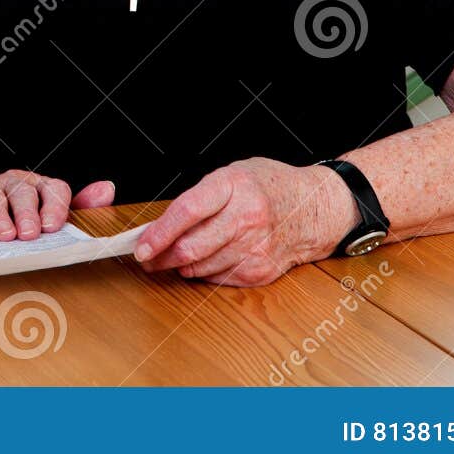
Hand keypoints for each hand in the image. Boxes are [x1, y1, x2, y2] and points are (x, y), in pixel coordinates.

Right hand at [0, 170, 115, 240]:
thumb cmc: (33, 218)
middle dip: (26, 213)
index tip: (52, 227)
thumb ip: (84, 205)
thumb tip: (107, 189)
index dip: (55, 207)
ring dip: (0, 216)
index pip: (55, 189)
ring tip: (5, 235)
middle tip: (29, 233)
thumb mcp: (59, 214)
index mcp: (44, 186)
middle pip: (24, 192)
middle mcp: (19, 182)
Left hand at [133, 158, 354, 285]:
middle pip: (192, 246)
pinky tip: (202, 261)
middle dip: (161, 256)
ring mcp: (256, 247)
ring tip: (169, 258)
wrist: (313, 208)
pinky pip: (218, 278)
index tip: (140, 246)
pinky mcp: (260, 270)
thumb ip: (198, 198)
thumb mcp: (232, 176)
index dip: (160, 232)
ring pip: (201, 267)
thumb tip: (159, 226)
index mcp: (234, 186)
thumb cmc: (267, 186)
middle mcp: (246, 217)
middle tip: (146, 257)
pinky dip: (202, 273)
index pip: (188, 211)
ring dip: (178, 266)